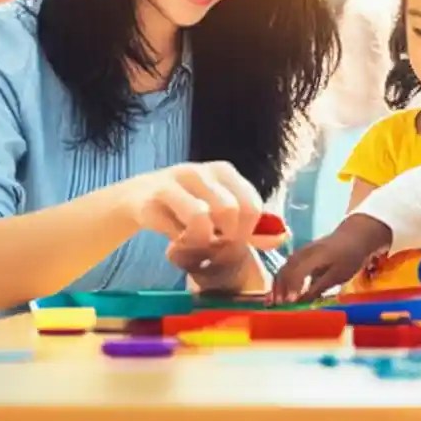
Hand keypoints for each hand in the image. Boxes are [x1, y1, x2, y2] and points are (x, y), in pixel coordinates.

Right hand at [116, 162, 285, 287]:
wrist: (137, 199)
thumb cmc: (186, 207)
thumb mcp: (221, 212)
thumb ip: (252, 225)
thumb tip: (283, 237)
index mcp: (225, 172)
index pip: (253, 205)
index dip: (248, 233)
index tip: (235, 243)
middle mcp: (202, 172)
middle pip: (231, 212)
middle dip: (225, 239)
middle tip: (215, 248)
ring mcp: (174, 182)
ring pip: (202, 218)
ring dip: (202, 242)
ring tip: (196, 245)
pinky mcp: (152, 199)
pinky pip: (173, 228)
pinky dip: (180, 244)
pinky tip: (176, 243)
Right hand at [270, 214, 391, 303]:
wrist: (353, 236)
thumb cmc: (349, 257)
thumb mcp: (338, 275)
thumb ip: (318, 288)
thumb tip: (300, 302)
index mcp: (316, 256)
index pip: (297, 272)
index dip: (292, 288)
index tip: (289, 303)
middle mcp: (304, 253)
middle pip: (286, 270)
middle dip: (280, 289)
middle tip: (277, 306)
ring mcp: (300, 252)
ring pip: (283, 269)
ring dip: (277, 285)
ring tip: (274, 302)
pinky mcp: (300, 255)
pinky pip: (286, 267)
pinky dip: (281, 280)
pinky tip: (280, 293)